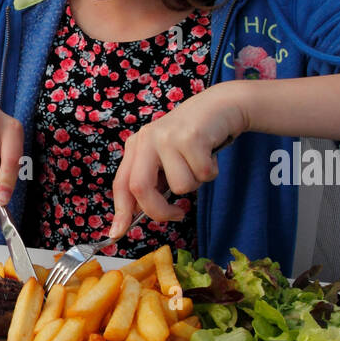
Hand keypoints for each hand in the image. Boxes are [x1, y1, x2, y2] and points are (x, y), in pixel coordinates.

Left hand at [110, 82, 248, 237]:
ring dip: (195, 184)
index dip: (120, 212)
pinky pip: (201, 175)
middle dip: (159, 210)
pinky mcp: (191, 136)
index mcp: (136, 146)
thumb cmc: (194, 138)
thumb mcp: (165, 158)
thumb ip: (152, 181)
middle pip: (141, 188)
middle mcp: (146, 139)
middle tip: (178, 214)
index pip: (121, 184)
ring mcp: (167, 136)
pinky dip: (210, 172)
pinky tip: (210, 154)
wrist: (222, 106)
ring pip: (179, 186)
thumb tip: (137, 215)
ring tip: (198, 164)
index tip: (117, 234)